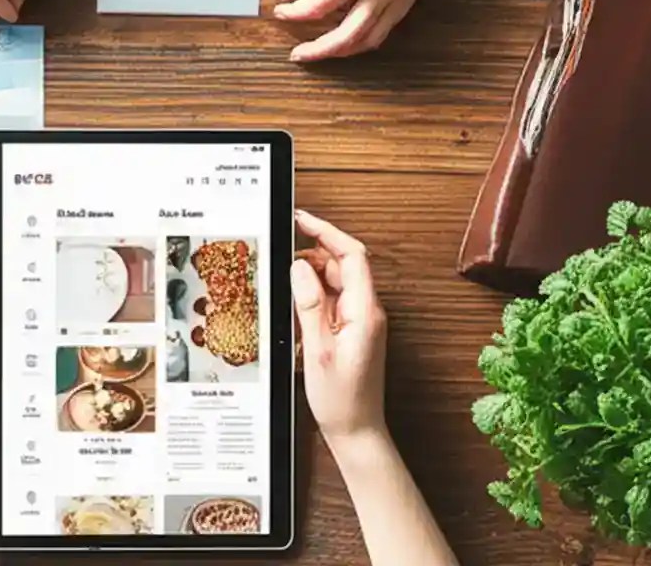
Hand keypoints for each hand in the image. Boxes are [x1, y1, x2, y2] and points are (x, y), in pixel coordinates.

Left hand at [274, 0, 438, 61]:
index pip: (319, 7)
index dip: (295, 13)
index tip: (281, 10)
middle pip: (347, 36)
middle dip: (319, 50)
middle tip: (298, 54)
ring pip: (372, 38)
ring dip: (345, 49)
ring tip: (322, 50)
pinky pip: (389, 25)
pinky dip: (367, 36)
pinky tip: (350, 33)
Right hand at [291, 211, 387, 438]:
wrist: (357, 430)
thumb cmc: (341, 400)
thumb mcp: (317, 349)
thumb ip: (309, 304)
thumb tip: (300, 267)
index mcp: (364, 311)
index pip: (352, 255)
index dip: (327, 231)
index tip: (302, 219)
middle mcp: (367, 311)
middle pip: (344, 264)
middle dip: (314, 251)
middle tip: (283, 251)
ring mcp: (361, 320)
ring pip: (337, 281)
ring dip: (312, 275)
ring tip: (285, 281)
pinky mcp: (353, 330)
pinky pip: (334, 300)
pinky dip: (314, 294)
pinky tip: (296, 304)